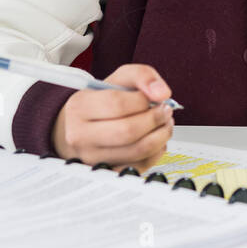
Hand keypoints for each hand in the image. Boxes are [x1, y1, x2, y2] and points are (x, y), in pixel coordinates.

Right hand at [52, 63, 176, 169]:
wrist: (81, 125)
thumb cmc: (102, 101)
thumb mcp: (119, 78)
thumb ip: (142, 75)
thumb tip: (162, 92)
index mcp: (80, 107)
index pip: (117, 104)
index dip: (143, 100)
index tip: (154, 97)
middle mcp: (81, 135)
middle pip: (127, 131)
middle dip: (155, 120)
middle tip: (166, 111)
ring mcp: (92, 157)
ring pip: (137, 151)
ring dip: (161, 136)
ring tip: (165, 124)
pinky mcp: (107, 171)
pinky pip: (139, 166)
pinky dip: (156, 152)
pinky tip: (156, 140)